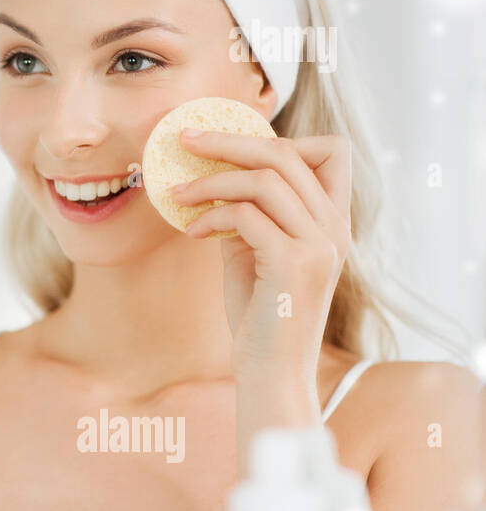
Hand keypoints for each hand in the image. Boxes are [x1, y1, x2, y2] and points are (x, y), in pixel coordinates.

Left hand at [170, 129, 351, 389]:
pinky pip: (244, 215)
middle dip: (229, 141)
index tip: (235, 146)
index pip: (332, 152)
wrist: (270, 372)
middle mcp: (333, 229)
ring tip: (177, 193)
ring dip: (210, 180)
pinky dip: (210, 216)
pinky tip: (192, 232)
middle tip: (185, 139)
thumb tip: (214, 179)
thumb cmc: (258, 315)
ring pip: (264, 179)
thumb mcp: (254, 253)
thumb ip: (248, 215)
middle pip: (286, 153)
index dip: (284, 138)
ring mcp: (317, 246)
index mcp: (332, 223)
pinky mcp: (292, 264)